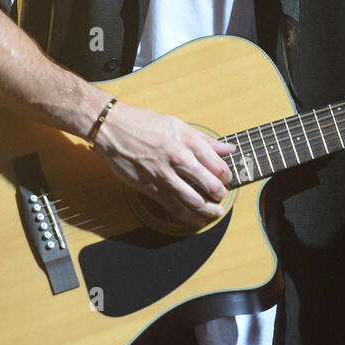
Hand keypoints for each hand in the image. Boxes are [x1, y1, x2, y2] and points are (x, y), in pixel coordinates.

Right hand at [90, 102, 237, 226]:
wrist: (114, 129)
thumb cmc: (145, 124)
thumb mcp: (178, 125)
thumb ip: (205, 140)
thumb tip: (229, 148)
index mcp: (188, 141)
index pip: (218, 166)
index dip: (227, 176)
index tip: (226, 179)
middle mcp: (179, 159)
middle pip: (210, 185)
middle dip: (220, 195)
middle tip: (221, 196)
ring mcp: (165, 175)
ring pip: (194, 201)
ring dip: (209, 210)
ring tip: (215, 212)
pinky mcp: (151, 188)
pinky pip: (174, 207)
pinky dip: (189, 217)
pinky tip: (197, 220)